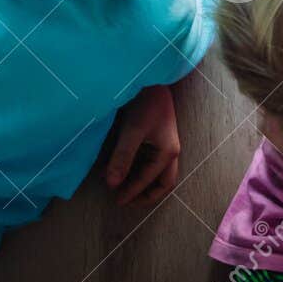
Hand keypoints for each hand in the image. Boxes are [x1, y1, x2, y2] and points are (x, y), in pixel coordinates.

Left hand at [105, 84, 180, 204]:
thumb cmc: (146, 104)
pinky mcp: (159, 138)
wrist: (154, 80)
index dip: (132, 192)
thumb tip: (111, 184)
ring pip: (159, 173)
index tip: (117, 201)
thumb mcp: (132, 131)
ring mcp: (167, 145)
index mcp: (168, 153)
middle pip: (164, 183)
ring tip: (125, 189)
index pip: (148, 180)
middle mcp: (171, 152)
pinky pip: (153, 162)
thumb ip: (122, 158)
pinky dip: (142, 171)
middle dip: (147, 195)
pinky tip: (128, 170)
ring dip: (144, 183)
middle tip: (127, 201)